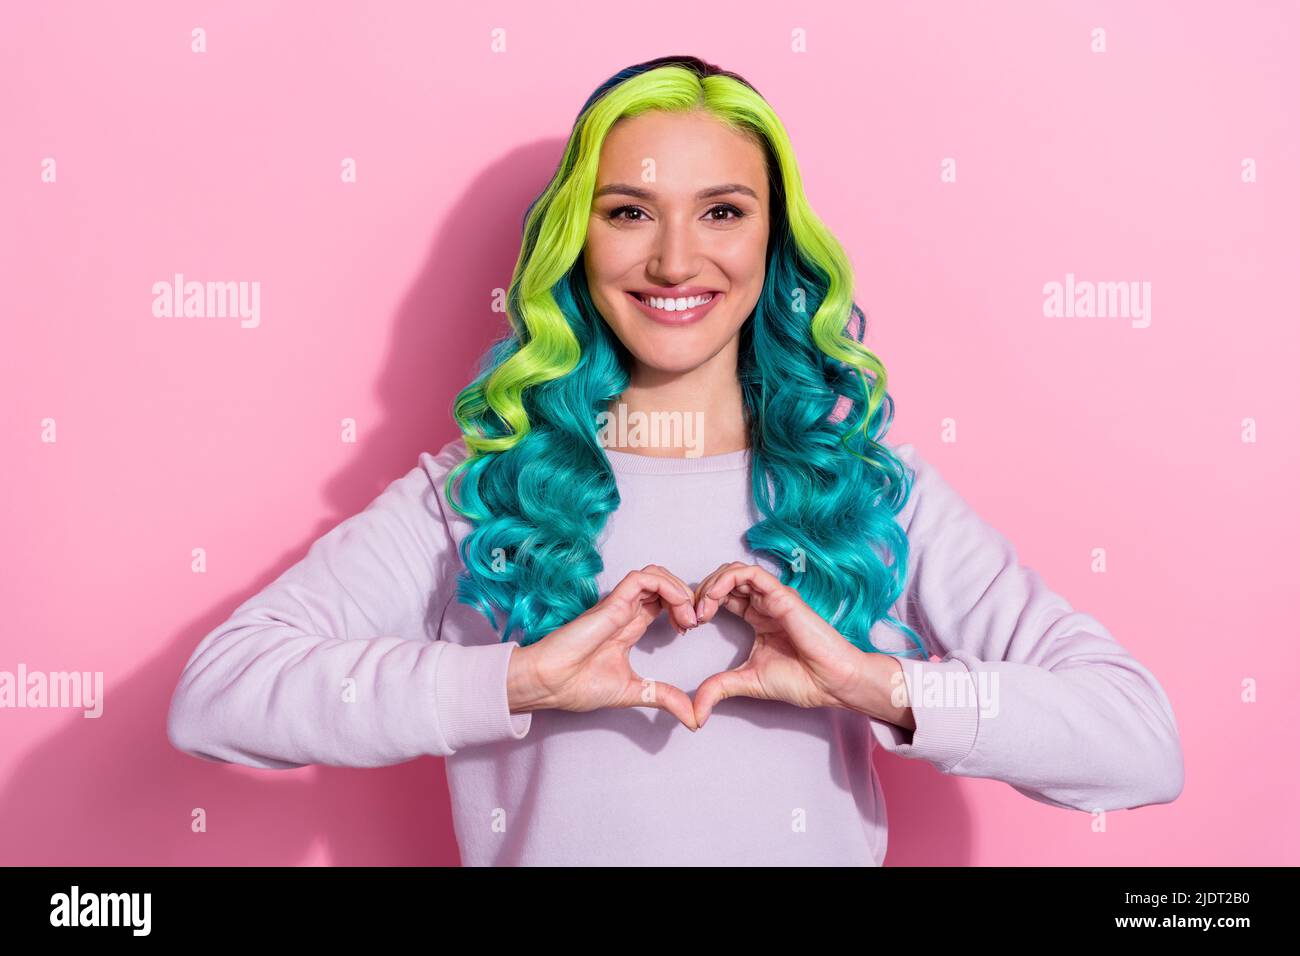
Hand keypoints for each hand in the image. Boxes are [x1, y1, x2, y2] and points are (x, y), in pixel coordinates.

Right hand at [507, 565, 701, 729]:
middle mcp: (625, 611)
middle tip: (695, 622)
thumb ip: (664, 698)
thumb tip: (694, 718)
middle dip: (687, 597)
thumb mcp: (635, 692)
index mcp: (629, 626)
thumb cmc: (578, 686)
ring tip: (687, 617)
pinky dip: (667, 587)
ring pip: (656, 575)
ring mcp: (619, 604)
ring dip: (679, 590)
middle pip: (662, 583)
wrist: (550, 684)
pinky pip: (644, 579)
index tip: (691, 630)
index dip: (682, 608)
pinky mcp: (612, 603)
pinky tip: (677, 610)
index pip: (662, 602)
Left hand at [690, 562, 911, 728]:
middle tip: (689, 617)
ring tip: (700, 609)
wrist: (831, 683)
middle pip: (724, 580)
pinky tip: (712, 600)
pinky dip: (725, 580)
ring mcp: (772, 596)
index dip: (701, 604)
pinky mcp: (781, 594)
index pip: (723, 596)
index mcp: (757, 617)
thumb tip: (694, 712)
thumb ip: (719, 688)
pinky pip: (749, 573)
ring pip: (733, 571)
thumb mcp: (747, 682)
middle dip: (700, 593)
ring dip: (709, 584)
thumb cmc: (801, 680)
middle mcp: (764, 603)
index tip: (688, 626)